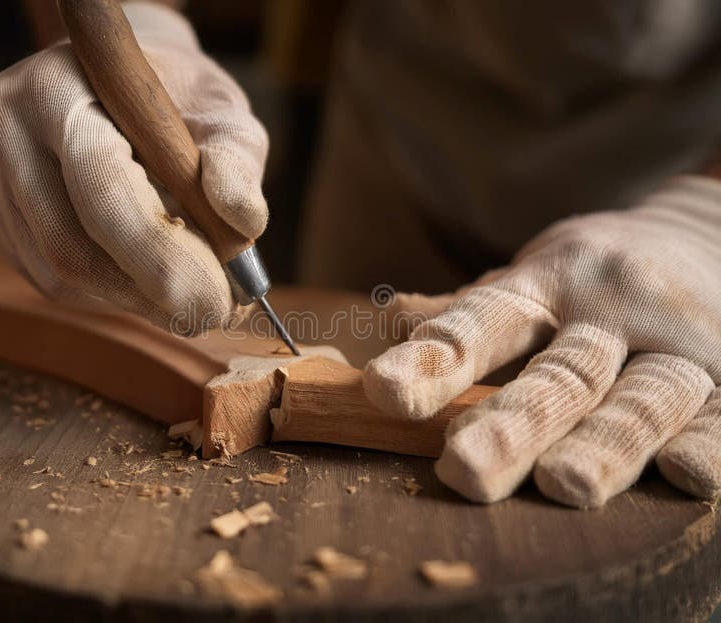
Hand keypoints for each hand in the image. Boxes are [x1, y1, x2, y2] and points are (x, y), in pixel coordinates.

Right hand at [0, 3, 267, 331]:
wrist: (120, 84)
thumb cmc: (178, 99)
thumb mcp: (222, 111)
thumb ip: (237, 160)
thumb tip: (244, 221)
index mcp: (59, 88)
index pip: (103, 189)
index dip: (164, 257)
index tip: (221, 300)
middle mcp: (7, 129)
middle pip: (71, 245)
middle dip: (153, 293)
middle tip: (212, 315)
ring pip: (59, 273)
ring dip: (135, 303)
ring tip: (190, 302)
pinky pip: (49, 279)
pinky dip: (110, 295)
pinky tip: (149, 287)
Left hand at [364, 176, 720, 507]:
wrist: (700, 237)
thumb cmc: (589, 277)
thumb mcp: (526, 281)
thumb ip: (466, 313)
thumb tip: (391, 321)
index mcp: (548, 283)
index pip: (485, 322)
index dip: (436, 359)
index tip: (385, 392)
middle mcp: (613, 308)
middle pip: (562, 372)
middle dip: (515, 421)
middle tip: (464, 468)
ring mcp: (677, 343)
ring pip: (642, 399)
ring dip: (605, 444)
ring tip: (565, 486)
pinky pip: (719, 418)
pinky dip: (706, 445)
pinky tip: (685, 476)